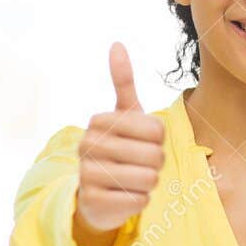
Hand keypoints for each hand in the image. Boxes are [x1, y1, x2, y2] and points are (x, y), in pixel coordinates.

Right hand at [74, 43, 166, 241]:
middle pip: (154, 155)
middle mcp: (87, 146)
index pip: (157, 130)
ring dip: (149, 182)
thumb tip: (117, 43)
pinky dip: (139, 200)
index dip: (159, 140)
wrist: (99, 193)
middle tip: (138, 164)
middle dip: (155, 163)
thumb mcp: (126, 114)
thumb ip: (123, 81)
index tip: (141, 142)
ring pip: (149, 178)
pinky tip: (123, 196)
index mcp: (99, 122)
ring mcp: (86, 174)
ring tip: (132, 179)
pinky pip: (140, 200)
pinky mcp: (93, 201)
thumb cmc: (121, 148)